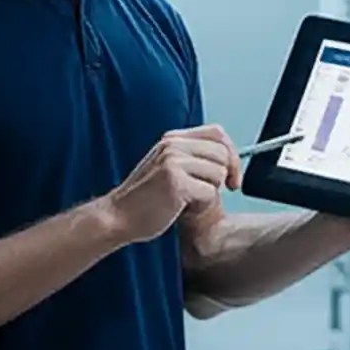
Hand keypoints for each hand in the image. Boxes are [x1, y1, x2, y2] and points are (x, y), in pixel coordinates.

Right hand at [104, 124, 240, 243]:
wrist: (118, 216)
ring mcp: (173, 162)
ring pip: (218, 173)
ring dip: (210, 192)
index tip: (231, 176)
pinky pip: (209, 193)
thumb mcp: (168, 167)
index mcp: (172, 139)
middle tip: (213, 193)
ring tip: (187, 200)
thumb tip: (230, 163)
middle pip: (222, 153)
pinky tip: (181, 208)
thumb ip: (193, 159)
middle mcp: (173, 145)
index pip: (217, 133)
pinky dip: (201, 206)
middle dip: (226, 176)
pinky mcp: (175, 182)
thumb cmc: (146, 199)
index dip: (231, 153)